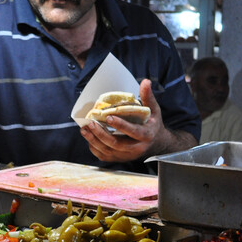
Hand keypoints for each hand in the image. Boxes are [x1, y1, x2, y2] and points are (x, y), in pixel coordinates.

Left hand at [80, 79, 194, 162]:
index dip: (120, 125)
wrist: (156, 144)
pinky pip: (104, 156)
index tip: (108, 117)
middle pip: (116, 144)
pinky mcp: (119, 159)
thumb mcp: (154, 111)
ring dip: (94, 140)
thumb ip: (147, 97)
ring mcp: (127, 156)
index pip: (133, 132)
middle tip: (91, 123)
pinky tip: (89, 137)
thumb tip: (145, 81)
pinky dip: (94, 147)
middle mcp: (136, 149)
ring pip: (108, 151)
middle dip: (101, 134)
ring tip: (85, 129)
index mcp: (146, 136)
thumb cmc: (153, 125)